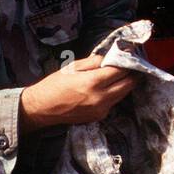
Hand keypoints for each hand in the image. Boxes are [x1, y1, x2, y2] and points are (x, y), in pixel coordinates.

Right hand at [19, 54, 139, 132]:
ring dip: (125, 84)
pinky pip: (113, 103)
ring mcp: (101, 109)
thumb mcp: (72, 67)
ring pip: (123, 94)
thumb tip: (110, 57)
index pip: (120, 71)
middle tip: (129, 67)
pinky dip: (114, 94)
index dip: (127, 63)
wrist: (41, 108)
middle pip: (128, 84)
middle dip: (131, 74)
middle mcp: (100, 97)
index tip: (129, 57)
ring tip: (119, 76)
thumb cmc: (54, 85)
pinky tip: (107, 89)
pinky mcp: (99, 116)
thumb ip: (94, 61)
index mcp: (93, 82)